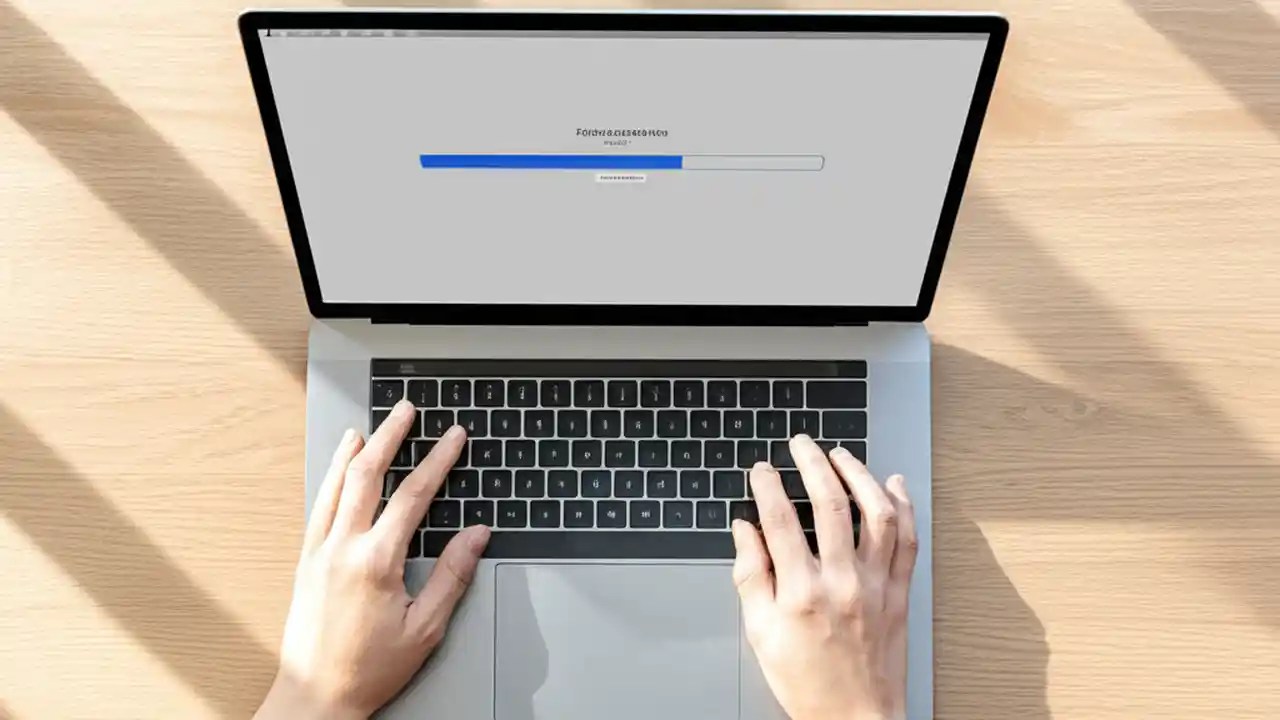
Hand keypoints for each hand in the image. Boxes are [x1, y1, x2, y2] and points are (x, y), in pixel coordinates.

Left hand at [256, 400, 489, 719]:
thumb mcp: (425, 629)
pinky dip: (330, 478)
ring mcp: (318, 552)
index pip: (414, 496)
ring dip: (356, 451)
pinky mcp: (305, 562)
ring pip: (336, 485)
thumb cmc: (368, 670)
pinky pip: (318, 506)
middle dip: (391, 437)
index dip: (438, 461)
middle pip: (368, 475)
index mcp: (375, 563)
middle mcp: (342, 549)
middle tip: (407, 411)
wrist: (315, 697)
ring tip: (371, 426)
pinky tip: (337, 468)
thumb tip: (475, 536)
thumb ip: (452, 576)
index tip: (453, 438)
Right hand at [732, 435, 916, 719]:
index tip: (761, 469)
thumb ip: (750, 576)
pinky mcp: (899, 593)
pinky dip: (903, 506)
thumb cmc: (806, 682)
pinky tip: (893, 484)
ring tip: (842, 455)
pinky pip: (908, 539)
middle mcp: (842, 582)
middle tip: (801, 445)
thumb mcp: (760, 633)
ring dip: (859, 475)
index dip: (767, 485)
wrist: (855, 719)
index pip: (781, 520)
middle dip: (813, 464)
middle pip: (830, 504)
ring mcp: (876, 585)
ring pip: (876, 513)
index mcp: (801, 593)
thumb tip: (744, 531)